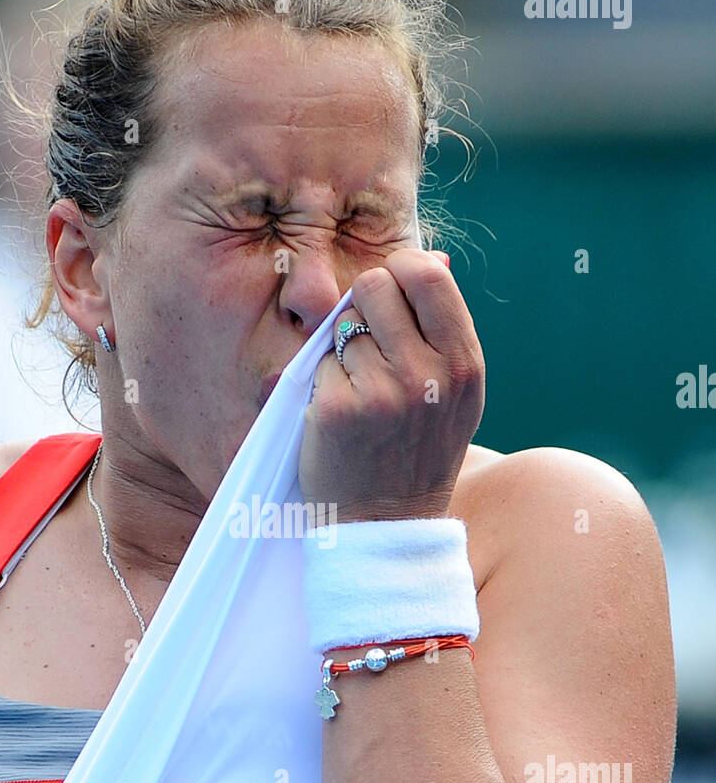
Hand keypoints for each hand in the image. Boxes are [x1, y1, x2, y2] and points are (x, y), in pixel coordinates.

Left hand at [298, 250, 484, 521]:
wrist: (387, 526)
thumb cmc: (418, 452)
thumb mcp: (454, 393)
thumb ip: (444, 328)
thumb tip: (433, 256)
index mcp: (463, 365)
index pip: (429, 274)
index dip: (402, 272)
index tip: (393, 297)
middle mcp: (428, 375)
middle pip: (377, 284)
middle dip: (365, 306)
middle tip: (370, 348)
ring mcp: (381, 392)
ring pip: (344, 324)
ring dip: (344, 351)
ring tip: (361, 392)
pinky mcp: (335, 409)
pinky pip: (319, 362)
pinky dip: (323, 383)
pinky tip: (340, 417)